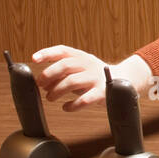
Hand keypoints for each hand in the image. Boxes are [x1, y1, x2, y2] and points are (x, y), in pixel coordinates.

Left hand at [32, 45, 152, 111]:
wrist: (124, 81)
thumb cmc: (95, 76)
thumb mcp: (79, 69)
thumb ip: (62, 74)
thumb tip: (42, 82)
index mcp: (81, 56)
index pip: (62, 50)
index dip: (47, 53)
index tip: (34, 59)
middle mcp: (88, 64)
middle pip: (65, 66)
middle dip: (49, 75)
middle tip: (41, 85)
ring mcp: (96, 78)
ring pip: (72, 82)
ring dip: (57, 91)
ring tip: (50, 97)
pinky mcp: (102, 92)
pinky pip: (84, 99)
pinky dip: (72, 105)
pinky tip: (66, 107)